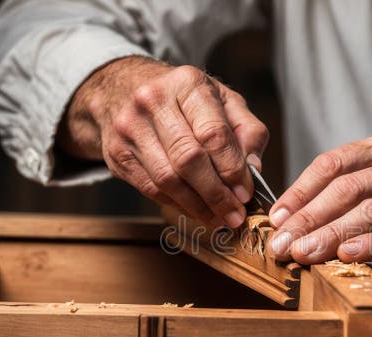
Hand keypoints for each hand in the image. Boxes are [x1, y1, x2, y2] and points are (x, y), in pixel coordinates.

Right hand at [57, 56, 268, 227]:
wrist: (124, 89)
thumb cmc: (185, 100)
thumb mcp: (225, 101)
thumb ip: (248, 131)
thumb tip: (254, 168)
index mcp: (188, 84)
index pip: (214, 134)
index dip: (232, 169)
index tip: (246, 193)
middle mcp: (154, 101)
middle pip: (189, 159)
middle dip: (216, 194)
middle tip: (235, 214)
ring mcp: (130, 127)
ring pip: (168, 179)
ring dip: (198, 206)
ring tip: (220, 218)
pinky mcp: (117, 153)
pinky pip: (151, 189)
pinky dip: (178, 205)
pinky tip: (196, 211)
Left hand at [267, 129, 371, 286]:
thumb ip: (354, 190)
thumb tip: (295, 217)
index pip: (334, 163)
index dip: (300, 190)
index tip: (276, 217)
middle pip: (346, 188)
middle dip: (307, 217)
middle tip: (280, 243)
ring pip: (367, 213)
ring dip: (328, 235)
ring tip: (302, 254)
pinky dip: (368, 246)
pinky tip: (344, 256)